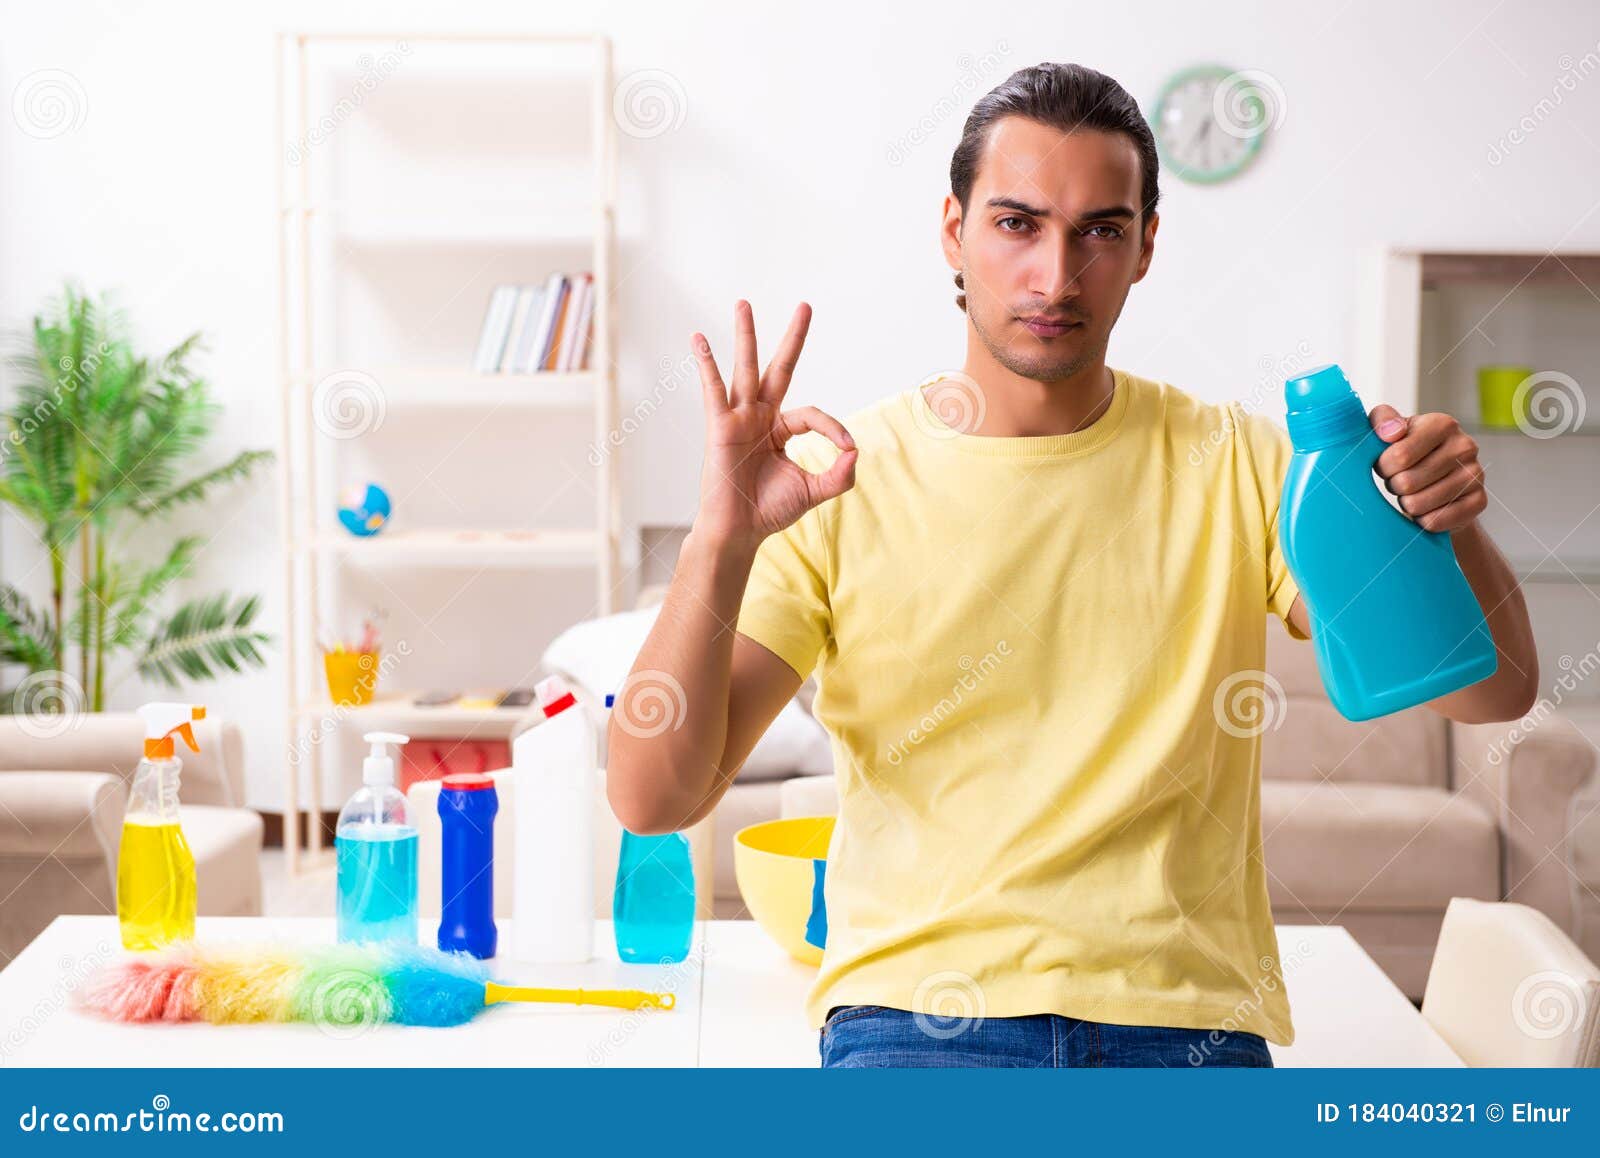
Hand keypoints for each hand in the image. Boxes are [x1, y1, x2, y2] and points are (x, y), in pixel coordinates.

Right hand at [690, 301, 856, 548]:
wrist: (739, 532)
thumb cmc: (770, 512)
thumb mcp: (814, 491)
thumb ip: (839, 474)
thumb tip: (855, 451)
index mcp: (780, 430)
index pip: (812, 414)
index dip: (834, 427)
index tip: (846, 448)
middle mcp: (759, 418)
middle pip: (779, 368)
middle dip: (793, 339)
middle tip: (806, 306)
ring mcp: (739, 419)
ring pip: (746, 369)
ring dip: (746, 335)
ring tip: (744, 303)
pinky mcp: (719, 426)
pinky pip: (713, 390)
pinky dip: (706, 364)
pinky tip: (699, 339)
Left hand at [1369, 404, 1486, 532]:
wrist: (1436, 479)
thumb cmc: (1406, 450)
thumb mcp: (1388, 429)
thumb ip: (1382, 420)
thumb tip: (1390, 433)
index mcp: (1443, 424)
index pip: (1399, 456)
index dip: (1384, 467)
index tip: (1388, 464)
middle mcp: (1465, 446)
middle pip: (1406, 482)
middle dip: (1394, 486)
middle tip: (1400, 480)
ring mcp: (1476, 474)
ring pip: (1417, 504)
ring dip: (1406, 503)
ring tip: (1412, 492)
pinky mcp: (1479, 501)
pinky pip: (1435, 521)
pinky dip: (1422, 520)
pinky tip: (1426, 508)